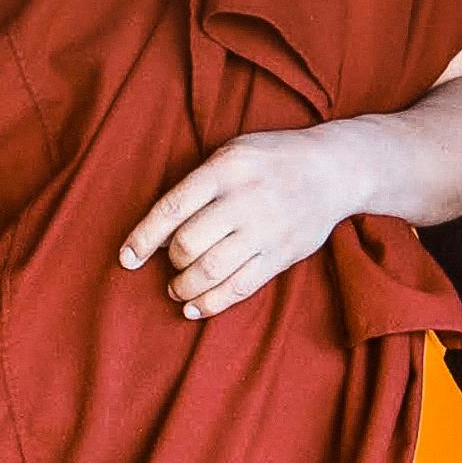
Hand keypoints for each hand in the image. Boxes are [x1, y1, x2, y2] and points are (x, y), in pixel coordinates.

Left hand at [118, 124, 358, 323]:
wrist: (335, 169)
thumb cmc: (271, 160)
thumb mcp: (232, 154)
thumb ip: (196, 188)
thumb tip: (158, 236)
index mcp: (225, 168)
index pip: (172, 207)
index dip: (143, 238)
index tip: (126, 259)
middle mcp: (244, 198)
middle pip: (189, 243)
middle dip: (172, 263)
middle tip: (170, 269)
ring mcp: (266, 228)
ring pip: (212, 270)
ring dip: (186, 288)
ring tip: (178, 291)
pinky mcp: (282, 254)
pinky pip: (241, 287)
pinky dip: (213, 303)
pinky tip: (197, 308)